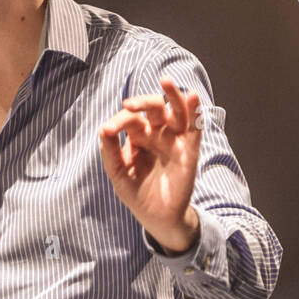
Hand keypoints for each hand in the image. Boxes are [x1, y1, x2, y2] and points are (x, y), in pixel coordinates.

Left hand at [98, 77, 202, 253]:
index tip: (108, 131)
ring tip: (166, 82)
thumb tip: (102, 129)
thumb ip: (110, 152)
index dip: (119, 122)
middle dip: (142, 103)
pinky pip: (195, 127)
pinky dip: (195, 112)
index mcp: (137, 137)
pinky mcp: (189, 150)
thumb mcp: (118, 173)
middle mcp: (157, 134)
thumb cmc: (136, 193)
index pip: (130, 120)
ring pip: (176, 111)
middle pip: (153, 109)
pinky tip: (192, 97)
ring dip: (172, 95)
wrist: (157, 217)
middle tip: (129, 105)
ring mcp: (174, 140)